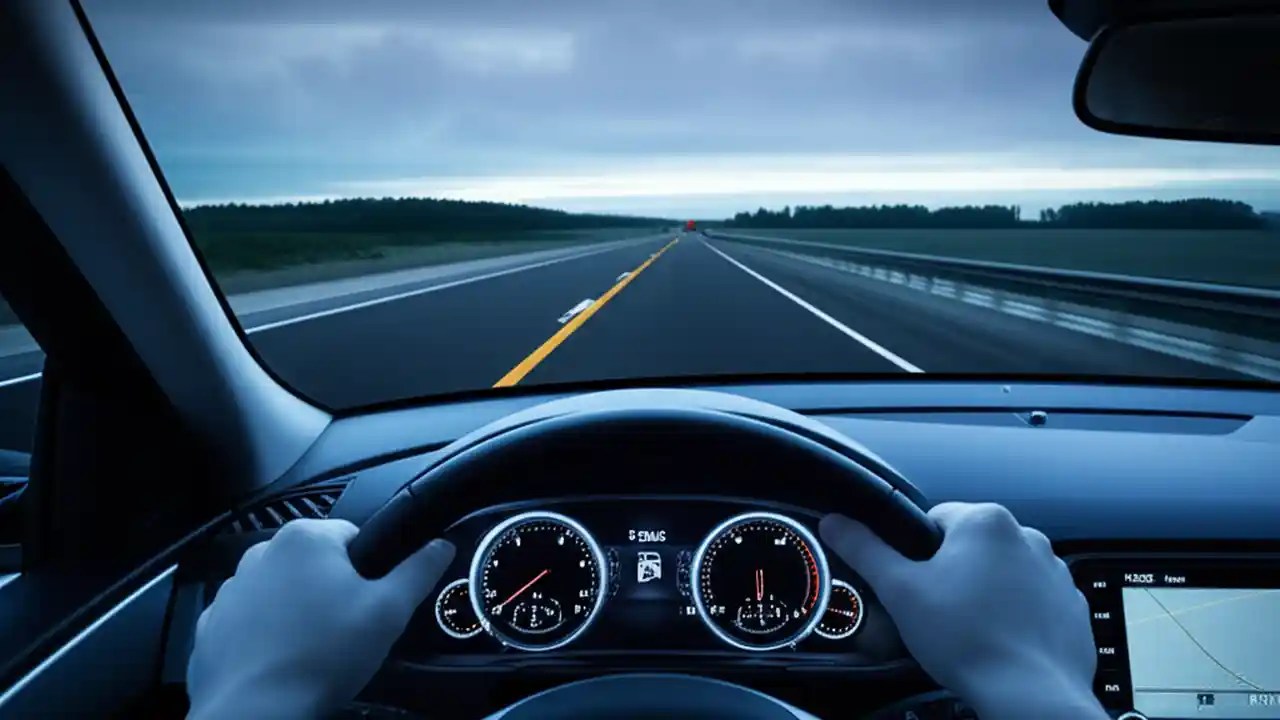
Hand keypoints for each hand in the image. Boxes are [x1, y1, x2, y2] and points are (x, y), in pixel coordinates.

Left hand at [187, 519, 453, 719]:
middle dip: (330, 589)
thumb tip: (440, 545)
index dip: (367, 571)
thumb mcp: (388, 612)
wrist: (257, 711)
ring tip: (312, 648)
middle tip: (345, 629)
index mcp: (305, 537)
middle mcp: (261, 552)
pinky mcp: (210, 625)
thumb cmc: (324, 655)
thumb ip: (418, 571)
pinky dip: (264, 634)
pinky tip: (281, 660)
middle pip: (313, 563)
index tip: (368, 603)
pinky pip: (248, 620)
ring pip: (280, 590)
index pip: (351, 537)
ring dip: (296, 609)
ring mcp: (230, 589)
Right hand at [820, 503, 1105, 719]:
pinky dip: (1017, 617)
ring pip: (1003, 574)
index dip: (918, 553)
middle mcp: (1028, 537)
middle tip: (940, 612)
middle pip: (971, 547)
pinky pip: (1034, 602)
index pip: (936, 519)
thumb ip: (865, 550)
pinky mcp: (1072, 606)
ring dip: (987, 593)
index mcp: (985, 521)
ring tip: (971, 630)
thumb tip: (836, 522)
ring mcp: (1056, 572)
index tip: (918, 584)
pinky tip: (1000, 641)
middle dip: (954, 574)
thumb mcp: (900, 591)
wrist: (1029, 694)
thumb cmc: (968, 641)